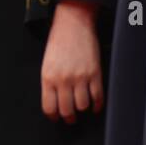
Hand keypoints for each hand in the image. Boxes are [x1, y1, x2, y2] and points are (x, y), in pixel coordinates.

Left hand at [41, 0, 103, 122]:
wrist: (73, 25)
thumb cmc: (58, 44)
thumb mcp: (47, 63)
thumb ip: (50, 83)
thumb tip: (55, 103)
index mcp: (48, 77)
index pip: (49, 107)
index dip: (53, 116)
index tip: (56, 118)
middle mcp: (63, 79)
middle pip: (67, 110)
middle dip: (69, 118)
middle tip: (71, 119)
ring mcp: (80, 77)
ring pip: (83, 106)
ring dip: (83, 110)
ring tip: (82, 108)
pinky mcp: (95, 74)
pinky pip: (98, 97)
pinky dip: (97, 105)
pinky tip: (95, 106)